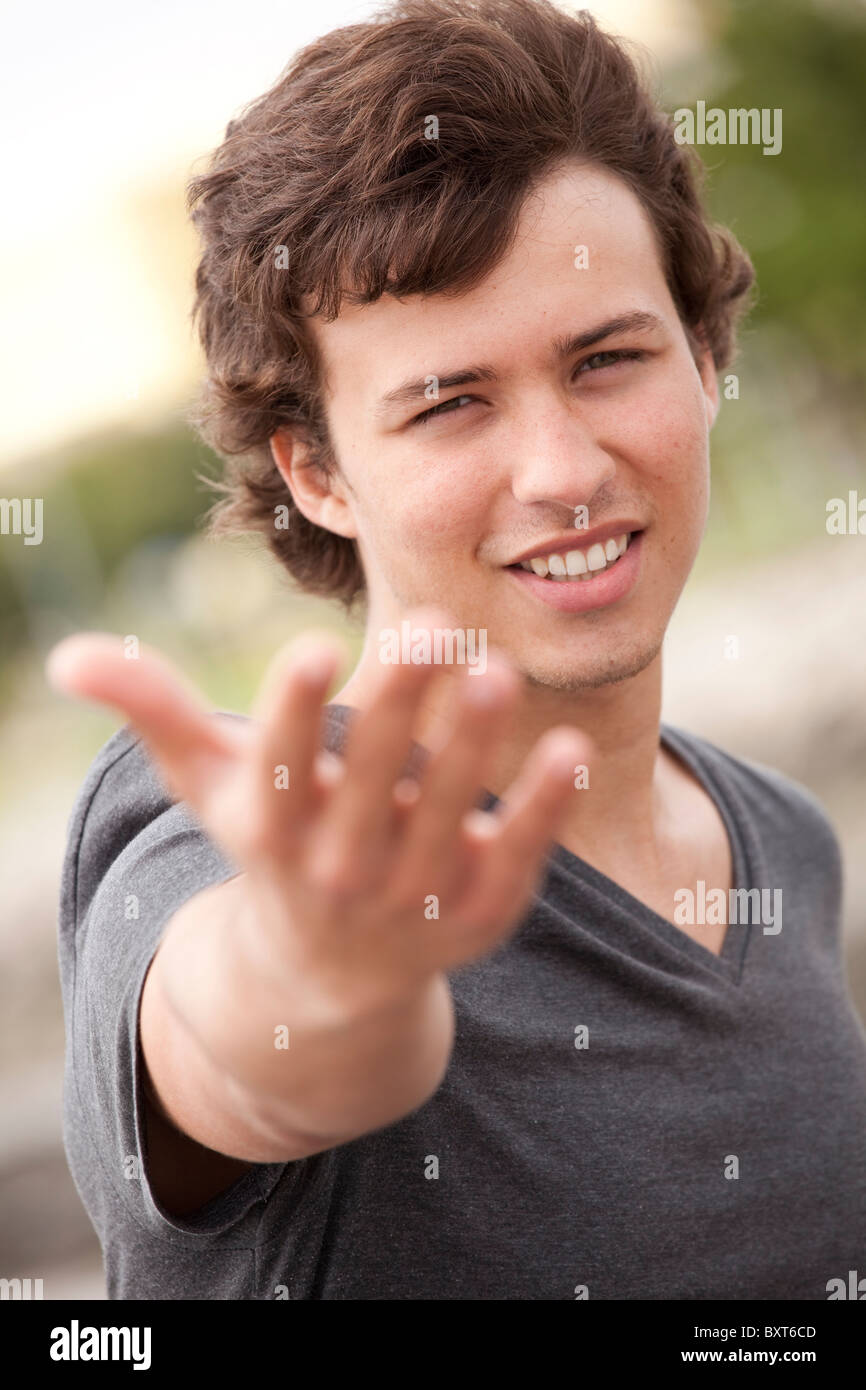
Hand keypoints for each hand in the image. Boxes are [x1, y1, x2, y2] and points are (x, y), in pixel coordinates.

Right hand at [46, 611, 590, 1010]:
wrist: (331, 976)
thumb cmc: (272, 845)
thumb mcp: (212, 784)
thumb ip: (153, 711)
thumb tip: (68, 655)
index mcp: (273, 829)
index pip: (280, 770)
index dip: (292, 716)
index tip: (309, 651)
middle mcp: (341, 870)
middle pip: (372, 783)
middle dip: (400, 706)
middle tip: (431, 623)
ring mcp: (415, 899)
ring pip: (448, 819)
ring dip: (474, 750)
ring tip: (498, 671)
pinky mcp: (479, 914)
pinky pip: (516, 860)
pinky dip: (543, 811)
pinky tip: (570, 748)